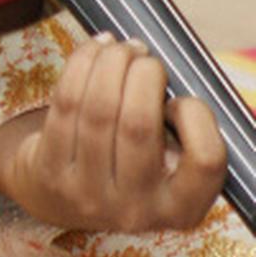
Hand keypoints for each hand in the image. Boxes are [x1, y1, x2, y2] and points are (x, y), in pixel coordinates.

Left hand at [0, 35, 227, 232]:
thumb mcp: (168, 161)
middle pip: (139, 123)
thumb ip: (177, 128)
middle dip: (141, 71)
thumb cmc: (127, 162)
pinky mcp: (52, 174)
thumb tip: (152, 65)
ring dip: (109, 61)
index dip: (196, 116)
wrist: (62, 196)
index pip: (206, 160)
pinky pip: (66, 103)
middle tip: (140, 53)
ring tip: (116, 46)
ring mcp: (90, 196)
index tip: (178, 100)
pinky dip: (82, 64)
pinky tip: (93, 50)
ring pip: (99, 108)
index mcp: (181, 208)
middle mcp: (138, 210)